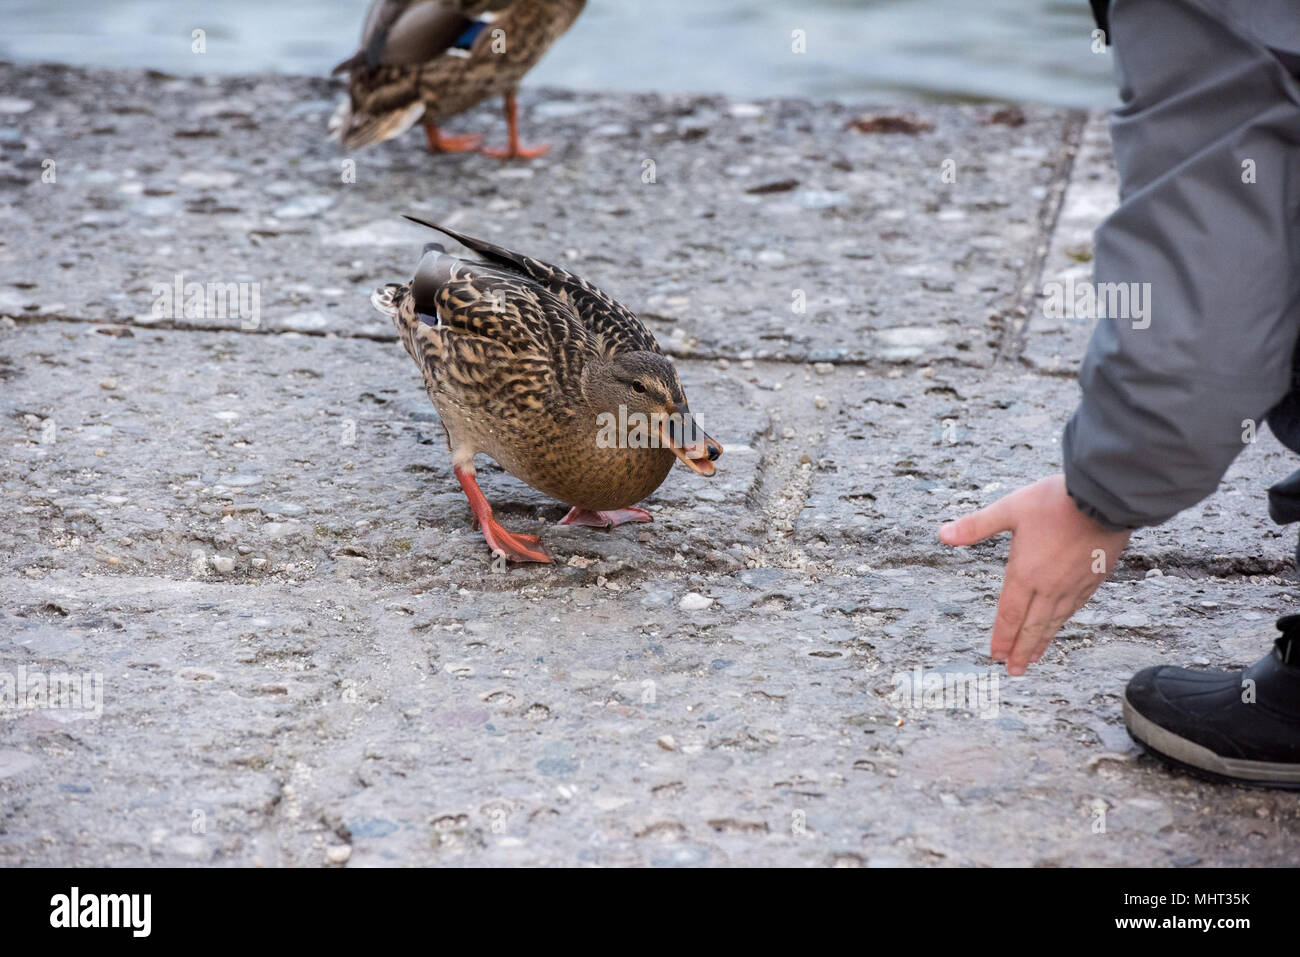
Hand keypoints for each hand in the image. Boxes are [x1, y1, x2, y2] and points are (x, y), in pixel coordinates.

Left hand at [938, 474, 1130, 674]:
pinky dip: (1063, 623)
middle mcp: (1049, 586)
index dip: (1002, 637)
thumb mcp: (1010, 508)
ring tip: (1033, 658)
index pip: (1009, 614)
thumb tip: (943, 534)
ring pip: (1055, 621)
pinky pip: (1075, 608)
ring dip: (1042, 641)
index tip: (995, 655)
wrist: (1105, 498)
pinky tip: (1060, 626)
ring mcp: (1074, 585)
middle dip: (1020, 650)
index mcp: (1025, 573)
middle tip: (1013, 670)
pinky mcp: (1094, 579)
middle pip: (1032, 626)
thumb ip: (976, 526)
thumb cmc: (1056, 501)